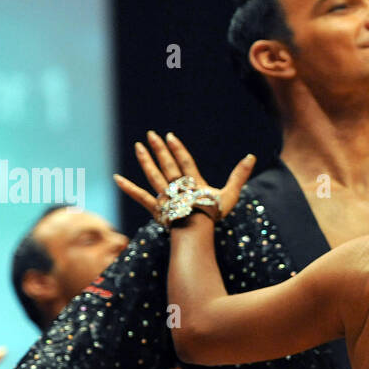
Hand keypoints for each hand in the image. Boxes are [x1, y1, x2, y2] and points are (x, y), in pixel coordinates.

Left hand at [114, 130, 254, 221]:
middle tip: (151, 135)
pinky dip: (128, 187)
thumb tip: (252, 157)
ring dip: (145, 160)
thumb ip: (239, 175)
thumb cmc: (214, 215)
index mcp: (193, 183)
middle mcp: (177, 187)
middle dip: (159, 149)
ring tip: (138, 146)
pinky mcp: (156, 209)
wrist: (198, 233)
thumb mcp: (230, 195)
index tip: (169, 136)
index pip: (185, 162)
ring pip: (153, 175)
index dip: (177, 149)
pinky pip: (140, 196)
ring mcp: (165, 197)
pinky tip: (116, 178)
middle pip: (167, 165)